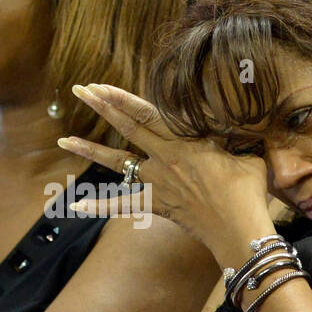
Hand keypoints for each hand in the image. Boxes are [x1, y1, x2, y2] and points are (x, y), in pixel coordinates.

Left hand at [59, 84, 271, 260]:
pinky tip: (76, 205)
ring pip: (117, 162)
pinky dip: (100, 205)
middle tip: (79, 90)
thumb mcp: (245, 151)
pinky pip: (124, 205)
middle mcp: (164, 157)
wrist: (238, 226)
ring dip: (89, 149)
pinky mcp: (157, 204)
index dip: (120, 97)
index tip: (99, 85)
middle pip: (126, 127)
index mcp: (185, 140)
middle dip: (101, 107)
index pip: (146, 113)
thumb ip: (232, 135)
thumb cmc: (248, 188)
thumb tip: (236, 122)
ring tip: (64, 140)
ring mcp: (157, 182)